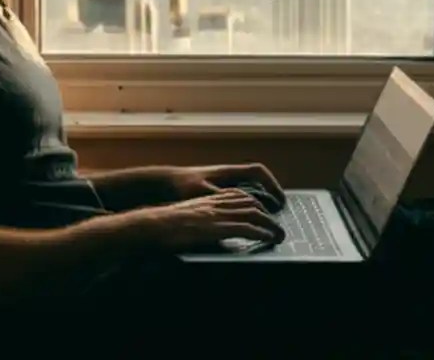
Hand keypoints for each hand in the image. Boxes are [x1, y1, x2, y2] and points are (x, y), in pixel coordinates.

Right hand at [136, 188, 284, 249]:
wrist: (153, 225)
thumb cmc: (165, 225)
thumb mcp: (188, 218)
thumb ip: (204, 223)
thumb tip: (212, 236)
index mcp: (210, 199)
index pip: (240, 196)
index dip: (256, 204)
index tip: (265, 212)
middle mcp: (217, 203)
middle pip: (251, 202)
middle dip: (267, 213)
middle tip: (278, 225)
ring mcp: (218, 214)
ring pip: (253, 214)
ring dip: (270, 224)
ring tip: (280, 234)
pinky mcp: (218, 227)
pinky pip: (246, 227)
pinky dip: (261, 232)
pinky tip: (269, 238)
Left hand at [169, 163, 285, 209]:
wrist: (164, 182)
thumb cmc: (182, 184)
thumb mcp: (201, 191)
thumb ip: (220, 197)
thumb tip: (239, 203)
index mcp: (228, 173)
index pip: (258, 172)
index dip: (272, 183)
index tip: (279, 199)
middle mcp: (228, 176)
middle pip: (258, 181)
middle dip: (271, 194)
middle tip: (280, 210)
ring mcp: (223, 184)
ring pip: (249, 189)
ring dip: (261, 201)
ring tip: (269, 217)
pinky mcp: (216, 193)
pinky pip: (239, 197)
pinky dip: (248, 206)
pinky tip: (248, 220)